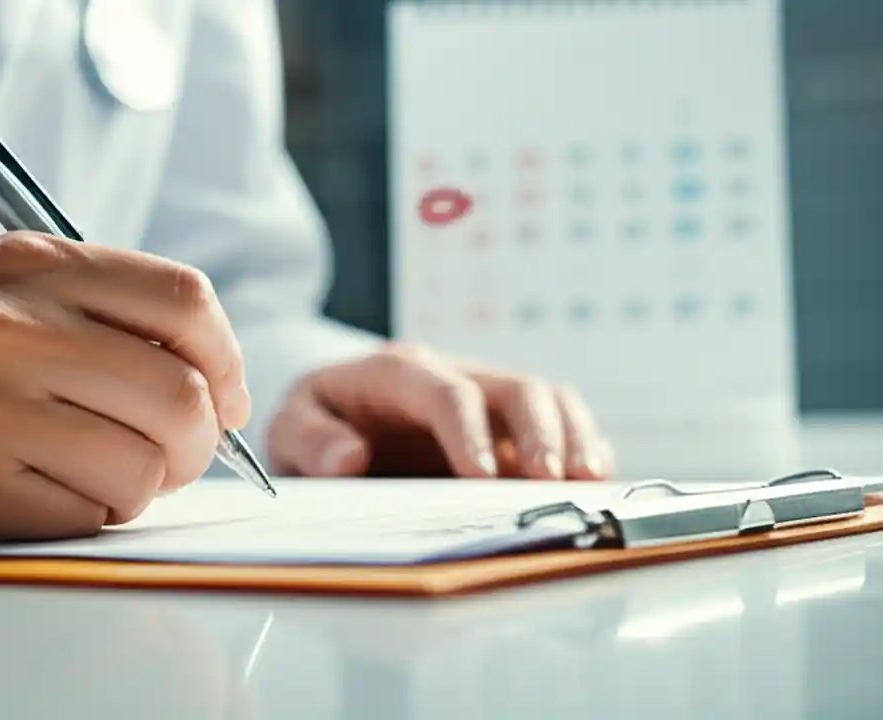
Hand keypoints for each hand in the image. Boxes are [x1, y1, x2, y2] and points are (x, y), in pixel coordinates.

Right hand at [0, 232, 248, 540]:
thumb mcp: (3, 287)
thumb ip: (105, 310)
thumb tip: (217, 381)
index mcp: (29, 264)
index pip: (184, 301)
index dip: (228, 358)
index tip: (226, 394)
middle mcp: (9, 326)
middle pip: (183, 395)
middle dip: (201, 442)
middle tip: (177, 453)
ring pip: (145, 466)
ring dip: (143, 485)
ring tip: (100, 472)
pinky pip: (90, 514)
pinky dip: (92, 514)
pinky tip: (49, 492)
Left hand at [267, 343, 611, 479]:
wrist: (335, 413)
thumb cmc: (316, 422)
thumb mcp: (289, 426)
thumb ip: (310, 440)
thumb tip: (349, 458)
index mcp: (398, 371)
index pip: (444, 392)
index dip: (468, 431)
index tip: (481, 477)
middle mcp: (453, 375)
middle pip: (513, 387)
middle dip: (538, 432)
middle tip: (551, 480)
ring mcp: (487, 396)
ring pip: (547, 398)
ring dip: (572, 436)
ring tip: (589, 481)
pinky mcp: (507, 423)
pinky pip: (559, 422)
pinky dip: (582, 445)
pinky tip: (593, 478)